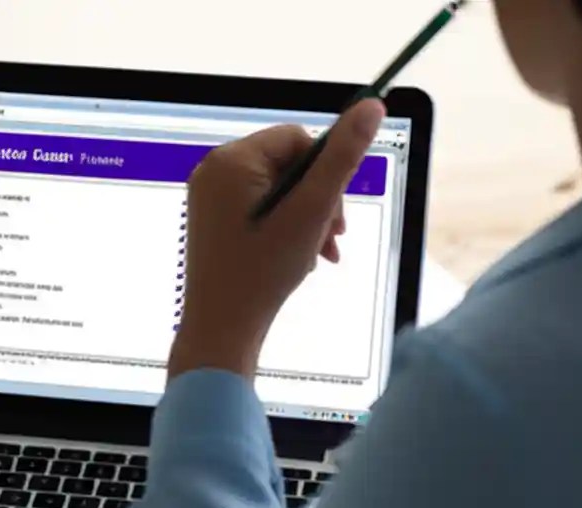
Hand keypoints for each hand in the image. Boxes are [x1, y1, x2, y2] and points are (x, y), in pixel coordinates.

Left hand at [168, 99, 385, 379]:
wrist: (221, 328)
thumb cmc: (262, 274)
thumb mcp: (311, 211)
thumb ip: (342, 158)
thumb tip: (372, 105)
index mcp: (231, 160)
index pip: (298, 139)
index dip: (325, 174)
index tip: (334, 215)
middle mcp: (213, 169)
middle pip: (288, 164)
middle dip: (318, 200)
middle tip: (332, 239)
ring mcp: (209, 195)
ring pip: (277, 188)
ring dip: (307, 217)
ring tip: (319, 253)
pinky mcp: (211, 217)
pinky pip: (259, 206)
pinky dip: (284, 226)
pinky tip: (298, 256)